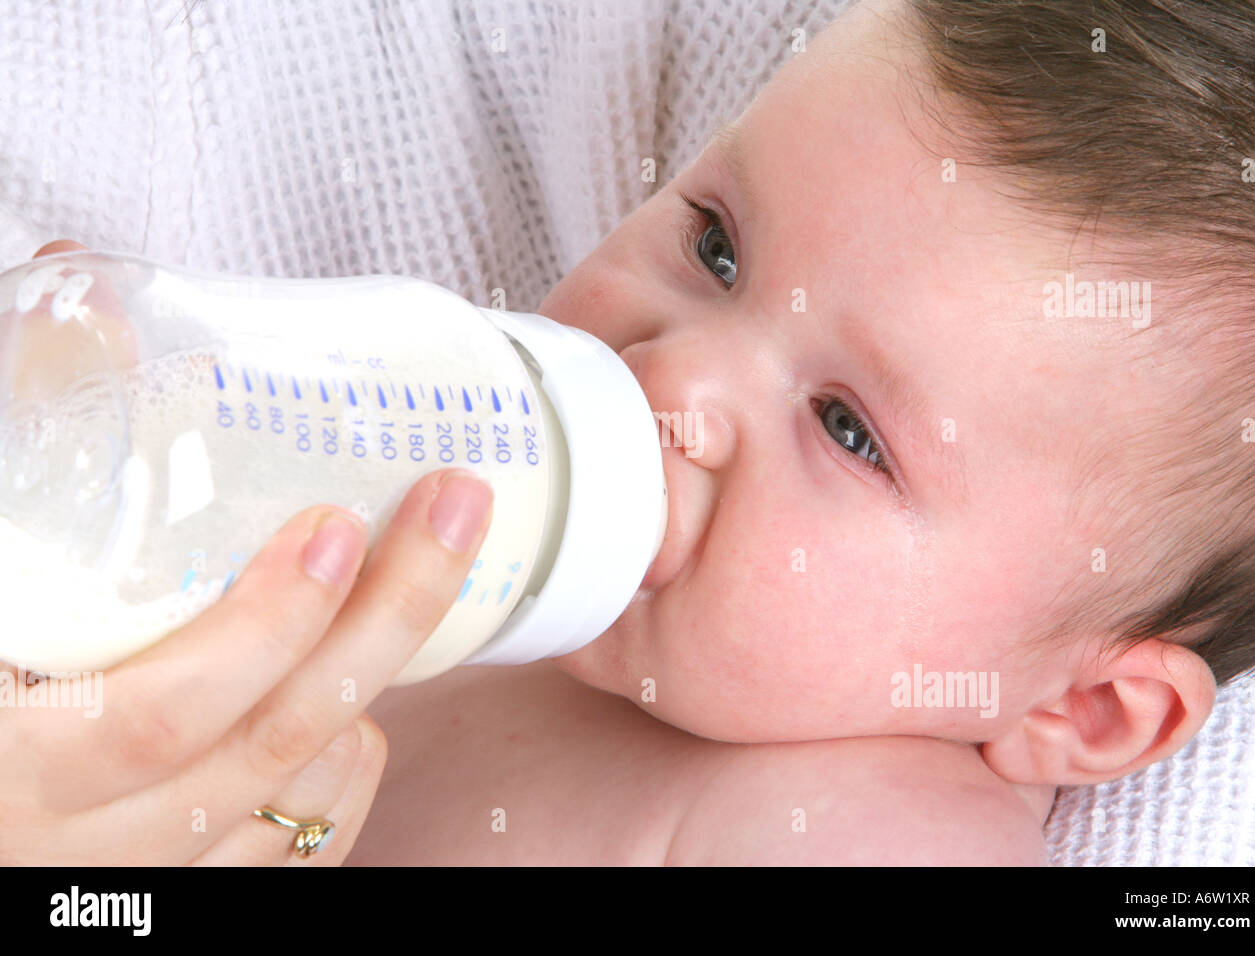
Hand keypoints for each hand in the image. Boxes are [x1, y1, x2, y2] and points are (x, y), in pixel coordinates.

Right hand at [0, 243, 494, 864]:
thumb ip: (10, 465)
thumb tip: (66, 272)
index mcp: (10, 769)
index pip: (158, 716)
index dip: (262, 629)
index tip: (333, 527)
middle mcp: (81, 844)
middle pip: (272, 744)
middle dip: (383, 623)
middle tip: (451, 509)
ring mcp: (138, 878)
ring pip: (296, 800)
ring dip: (368, 688)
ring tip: (406, 580)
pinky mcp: (173, 894)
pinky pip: (292, 852)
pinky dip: (338, 771)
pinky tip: (351, 707)